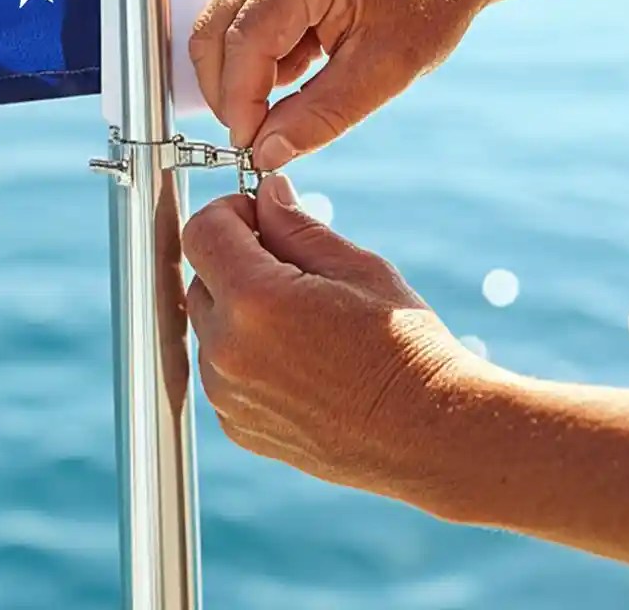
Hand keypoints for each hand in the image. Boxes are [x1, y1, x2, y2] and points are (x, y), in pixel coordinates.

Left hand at [183, 175, 501, 516]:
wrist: (428, 432)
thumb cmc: (405, 348)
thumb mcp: (356, 268)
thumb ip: (296, 228)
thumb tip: (267, 196)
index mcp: (255, 300)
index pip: (202, 232)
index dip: (230, 213)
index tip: (260, 217)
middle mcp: (227, 350)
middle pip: (201, 279)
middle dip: (236, 261)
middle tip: (294, 267)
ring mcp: (227, 394)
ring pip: (210, 327)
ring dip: (240, 311)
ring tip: (305, 321)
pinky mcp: (236, 425)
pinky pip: (223, 371)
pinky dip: (247, 354)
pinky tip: (302, 359)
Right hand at [188, 0, 487, 169]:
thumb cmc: (430, 1)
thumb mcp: (384, 71)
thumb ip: (322, 116)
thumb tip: (268, 152)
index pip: (243, 44)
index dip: (239, 103)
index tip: (252, 147)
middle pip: (213, 37)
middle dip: (229, 95)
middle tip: (260, 137)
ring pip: (219, 33)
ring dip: (245, 77)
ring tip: (295, 94)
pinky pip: (239, 24)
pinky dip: (259, 60)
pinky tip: (302, 66)